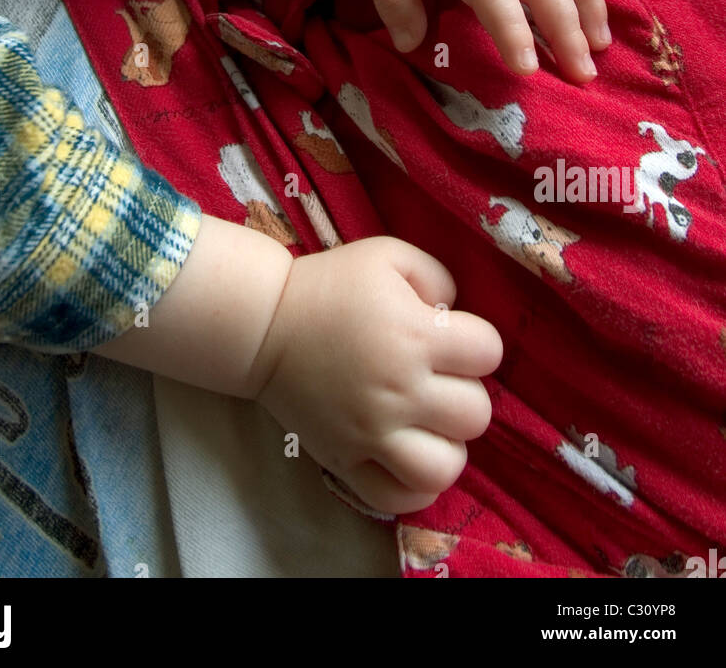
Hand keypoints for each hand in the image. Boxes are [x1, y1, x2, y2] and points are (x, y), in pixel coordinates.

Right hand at [250, 235, 501, 515]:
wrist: (263, 325)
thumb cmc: (329, 285)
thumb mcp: (387, 255)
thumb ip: (438, 276)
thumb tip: (457, 313)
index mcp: (414, 334)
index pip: (489, 352)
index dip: (476, 343)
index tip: (449, 337)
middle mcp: (399, 389)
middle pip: (475, 414)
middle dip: (463, 392)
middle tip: (434, 379)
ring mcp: (371, 432)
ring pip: (445, 467)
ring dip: (446, 445)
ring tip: (427, 425)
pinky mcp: (345, 461)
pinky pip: (399, 498)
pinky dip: (413, 486)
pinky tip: (408, 457)